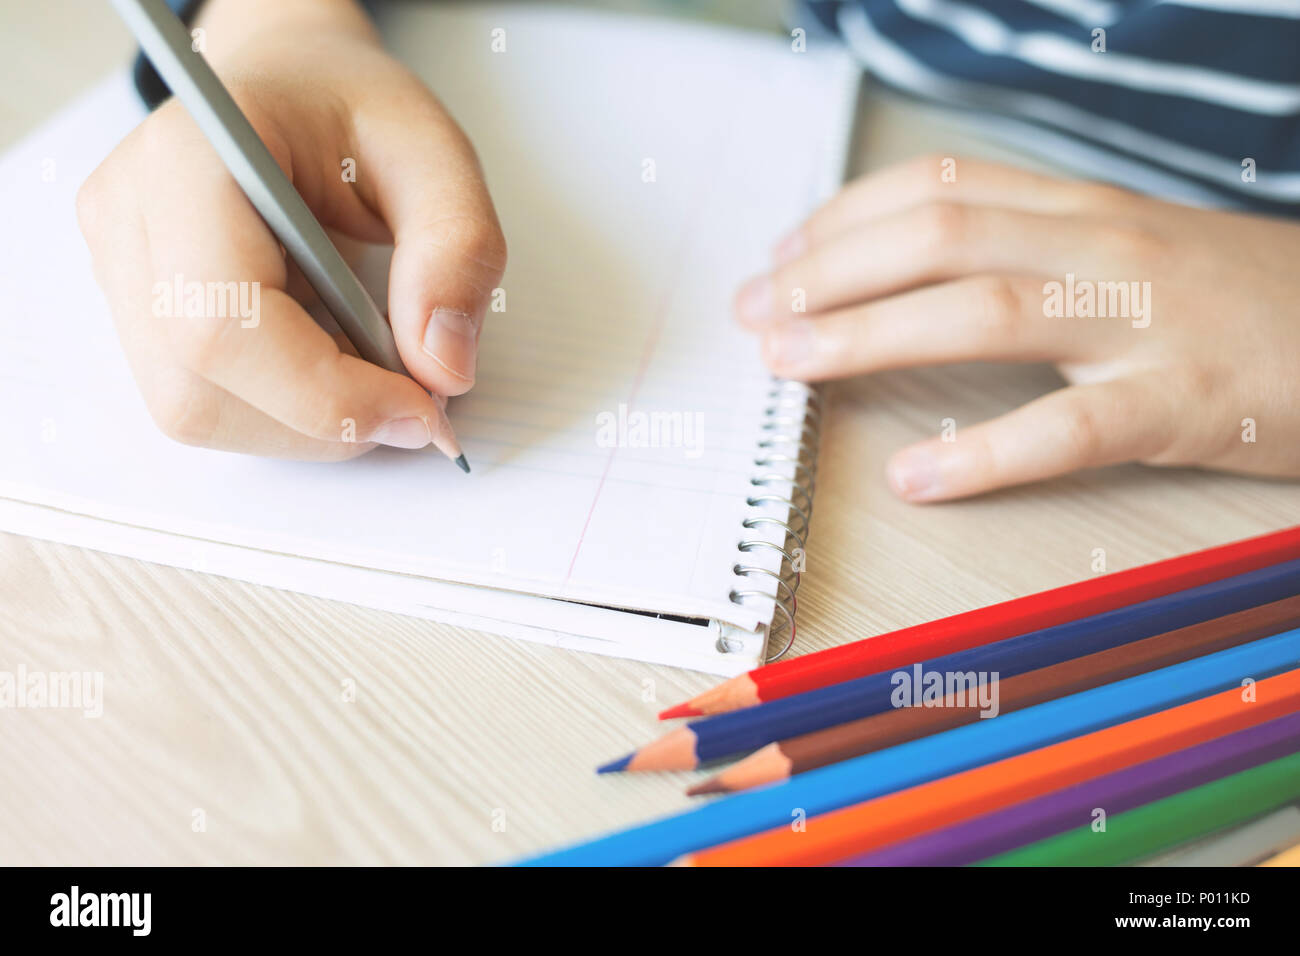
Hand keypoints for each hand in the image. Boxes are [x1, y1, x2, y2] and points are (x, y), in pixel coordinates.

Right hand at [76, 0, 504, 458]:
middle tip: (411, 394)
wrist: (297, 90)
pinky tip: (328, 354)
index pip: (223, 325)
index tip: (422, 410)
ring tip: (368, 359)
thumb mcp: (436, 156)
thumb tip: (443, 371)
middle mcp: (127, 216)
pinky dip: (285, 408)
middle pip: (199, 387)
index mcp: (188, 159)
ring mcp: (118, 267)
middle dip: (324, 417)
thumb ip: (456, 252)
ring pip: (195, 410)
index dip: (326, 394)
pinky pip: (202, 401)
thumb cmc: (354, 113)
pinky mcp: (135, 309)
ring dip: (305, 421)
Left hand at [735, 155, 1299, 501]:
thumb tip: (915, 267)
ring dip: (867, 336)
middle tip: (755, 315)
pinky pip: (1067, 427)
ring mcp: (1142, 322)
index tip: (781, 258)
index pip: (941, 185)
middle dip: (828, 273)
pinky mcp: (1181, 404)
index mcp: (1085, 207)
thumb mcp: (1132, 245)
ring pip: (982, 310)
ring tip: (790, 367)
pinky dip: (982, 453)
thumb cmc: (1238, 297)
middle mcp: (1102, 246)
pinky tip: (915, 477)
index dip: (844, 218)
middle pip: (938, 235)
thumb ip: (1032, 245)